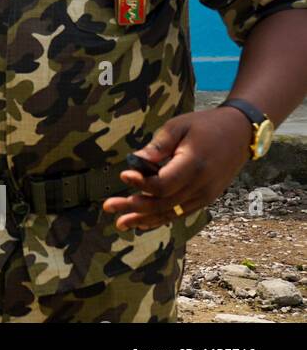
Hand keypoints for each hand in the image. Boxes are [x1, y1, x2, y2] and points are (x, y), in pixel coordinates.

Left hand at [102, 107, 252, 230]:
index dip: (142, 183)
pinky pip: (180, 213)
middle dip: (135, 207)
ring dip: (144, 219)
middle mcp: (202, 185)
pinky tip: (141, 223)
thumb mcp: (179, 126)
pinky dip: (160, 219)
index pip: (164, 184)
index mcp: (195, 165)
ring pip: (172, 213)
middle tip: (109, 207)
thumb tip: (135, 162)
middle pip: (164, 203)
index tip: (123, 176)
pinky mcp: (205, 199)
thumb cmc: (205, 126)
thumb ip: (157, 146)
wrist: (240, 134)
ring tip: (120, 223)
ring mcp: (205, 195)